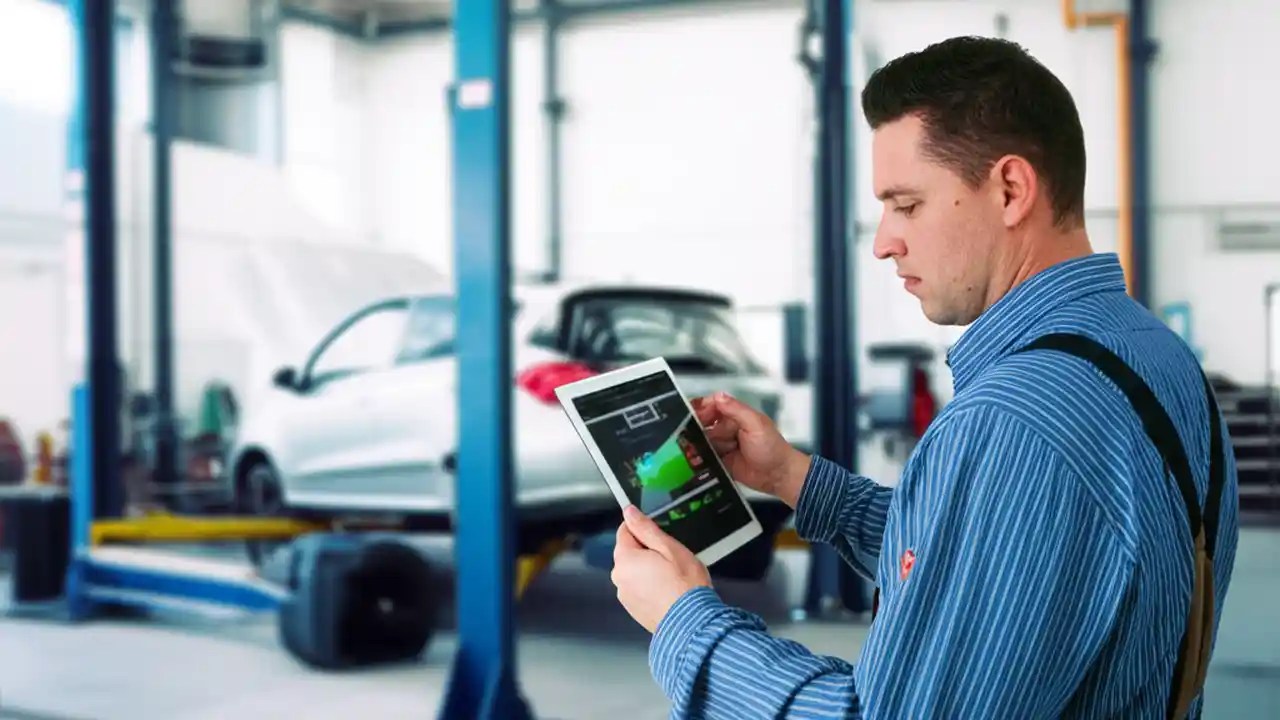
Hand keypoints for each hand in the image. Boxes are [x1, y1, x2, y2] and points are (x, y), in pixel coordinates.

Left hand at [611, 505, 711, 633]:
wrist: (691, 622)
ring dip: (648, 570)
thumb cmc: (684, 585)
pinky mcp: (633, 609)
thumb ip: (645, 528)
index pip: (624, 531)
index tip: (658, 535)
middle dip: (646, 552)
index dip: (642, 529)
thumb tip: (629, 512)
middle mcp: (619, 578)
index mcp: (625, 559)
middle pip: (629, 553)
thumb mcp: (668, 547)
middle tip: (670, 559)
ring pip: (634, 572)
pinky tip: (667, 590)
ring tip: (671, 578)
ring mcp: (625, 596)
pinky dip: (650, 587)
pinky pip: (639, 589)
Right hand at [692, 392, 811, 506]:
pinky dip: (700, 458)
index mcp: (736, 415)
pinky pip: (705, 457)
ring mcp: (723, 445)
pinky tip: (697, 459)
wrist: (778, 475)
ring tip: (697, 449)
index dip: (701, 408)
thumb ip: (737, 410)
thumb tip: (718, 396)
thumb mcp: (756, 424)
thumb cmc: (772, 448)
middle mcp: (727, 428)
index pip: (713, 406)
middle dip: (697, 428)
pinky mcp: (720, 461)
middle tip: (693, 434)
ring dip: (698, 444)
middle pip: (703, 423)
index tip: (692, 413)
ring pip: (702, 441)